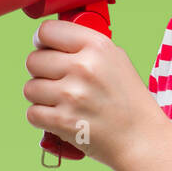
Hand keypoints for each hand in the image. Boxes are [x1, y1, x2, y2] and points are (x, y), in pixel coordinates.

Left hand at [23, 18, 162, 170]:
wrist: (142, 139)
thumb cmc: (128, 100)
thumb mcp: (116, 60)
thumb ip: (85, 47)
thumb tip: (49, 41)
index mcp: (97, 46)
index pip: (47, 31)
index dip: (41, 41)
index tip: (45, 49)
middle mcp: (84, 67)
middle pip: (33, 60)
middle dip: (41, 72)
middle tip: (58, 82)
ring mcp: (72, 95)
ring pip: (29, 88)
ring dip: (41, 97)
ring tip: (62, 102)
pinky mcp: (63, 121)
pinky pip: (32, 113)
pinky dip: (42, 118)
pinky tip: (60, 118)